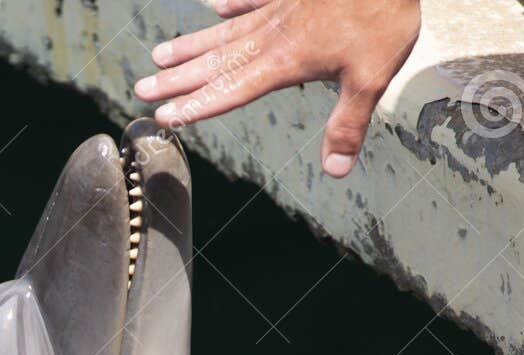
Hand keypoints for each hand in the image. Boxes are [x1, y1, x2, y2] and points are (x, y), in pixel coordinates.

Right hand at [134, 0, 420, 177]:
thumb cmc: (381, 17)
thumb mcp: (371, 77)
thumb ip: (348, 124)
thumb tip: (335, 170)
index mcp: (286, 61)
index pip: (232, 90)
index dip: (198, 105)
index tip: (167, 116)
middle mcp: (273, 35)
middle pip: (216, 62)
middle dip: (178, 79)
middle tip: (142, 90)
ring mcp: (280, 7)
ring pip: (226, 31)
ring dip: (192, 45)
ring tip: (160, 55)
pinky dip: (235, 4)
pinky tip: (218, 8)